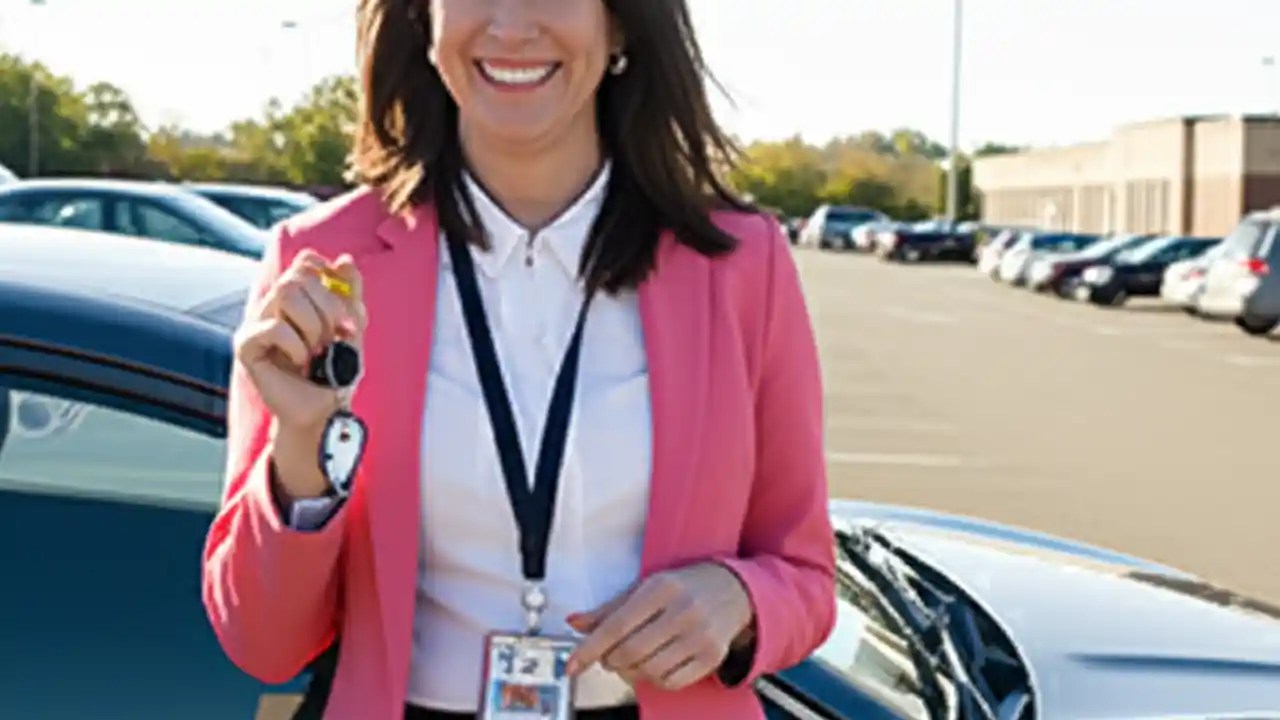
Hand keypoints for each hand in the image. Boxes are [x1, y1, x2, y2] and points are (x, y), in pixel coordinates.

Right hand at [233, 250, 365, 495]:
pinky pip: (272, 327)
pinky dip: (295, 345)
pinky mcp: (246, 345)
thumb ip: (351, 294)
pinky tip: (299, 362)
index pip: (304, 262)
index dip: (324, 272)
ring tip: (317, 350)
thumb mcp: (352, 330)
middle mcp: (274, 305)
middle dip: (327, 306)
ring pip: (285, 293)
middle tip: (334, 336)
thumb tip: (344, 260)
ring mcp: (257, 323)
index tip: (341, 299)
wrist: (325, 411)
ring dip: (312, 324)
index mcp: (299, 298)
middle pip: (297, 276)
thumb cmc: (336, 373)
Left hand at [564, 562, 754, 690]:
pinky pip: (671, 682)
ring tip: (632, 660)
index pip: (617, 624)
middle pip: (631, 651)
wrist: (736, 589)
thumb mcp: (646, 586)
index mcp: (662, 587)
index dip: (590, 648)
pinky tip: (653, 666)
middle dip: (610, 660)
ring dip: (630, 672)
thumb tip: (575, 622)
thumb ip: (610, 608)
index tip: (573, 663)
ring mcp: (700, 636)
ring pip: (649, 671)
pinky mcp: (711, 656)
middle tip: (609, 655)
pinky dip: (654, 680)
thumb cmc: (685, 586)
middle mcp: (683, 611)